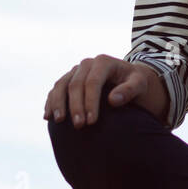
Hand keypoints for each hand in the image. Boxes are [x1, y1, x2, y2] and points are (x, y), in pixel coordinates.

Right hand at [43, 54, 163, 126]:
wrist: (130, 80)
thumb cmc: (137, 83)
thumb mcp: (140, 85)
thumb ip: (129, 90)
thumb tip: (113, 100)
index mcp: (103, 62)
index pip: (93, 82)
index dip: (90, 102)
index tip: (91, 122)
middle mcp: (87, 64)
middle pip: (75, 84)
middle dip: (75, 106)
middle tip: (79, 126)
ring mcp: (76, 71)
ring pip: (61, 85)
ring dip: (57, 103)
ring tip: (59, 121)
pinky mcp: (69, 79)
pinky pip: (56, 89)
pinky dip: (51, 101)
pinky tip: (48, 116)